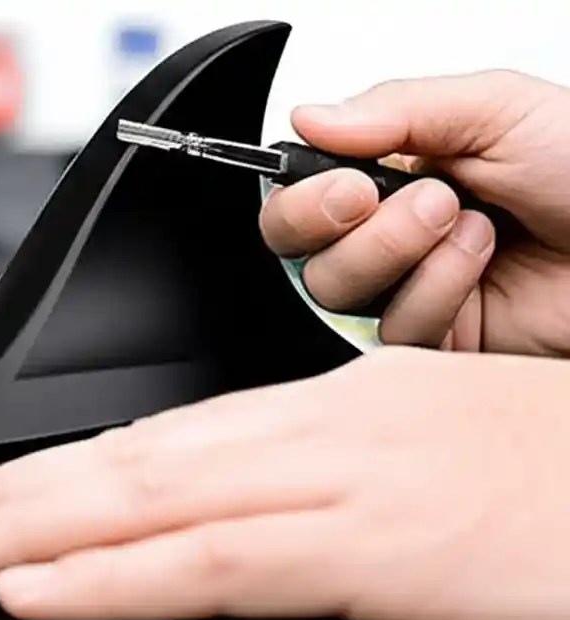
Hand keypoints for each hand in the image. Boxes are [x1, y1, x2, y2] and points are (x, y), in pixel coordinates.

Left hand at [0, 348, 569, 619]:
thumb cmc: (558, 479)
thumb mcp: (421, 461)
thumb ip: (315, 486)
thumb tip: (228, 522)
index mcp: (325, 408)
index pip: (155, 436)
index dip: (51, 470)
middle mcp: (313, 430)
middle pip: (121, 459)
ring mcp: (337, 481)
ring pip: (139, 499)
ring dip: (19, 529)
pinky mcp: (371, 547)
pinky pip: (209, 560)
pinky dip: (109, 574)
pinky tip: (35, 586)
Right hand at [258, 70, 569, 353]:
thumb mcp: (495, 108)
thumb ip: (394, 108)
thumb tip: (308, 116)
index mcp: (391, 172)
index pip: (296, 196)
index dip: (302, 200)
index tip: (346, 187)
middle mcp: (389, 232)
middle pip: (300, 253)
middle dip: (344, 230)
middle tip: (397, 202)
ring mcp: (409, 287)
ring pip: (339, 294)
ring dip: (402, 254)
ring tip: (468, 224)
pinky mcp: (436, 339)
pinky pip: (394, 331)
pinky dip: (436, 292)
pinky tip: (481, 265)